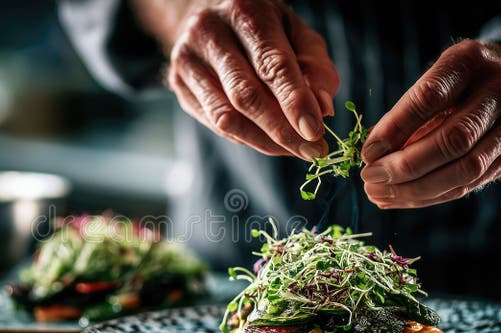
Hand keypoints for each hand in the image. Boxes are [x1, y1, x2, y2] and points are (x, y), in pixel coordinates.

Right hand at [166, 0, 338, 159]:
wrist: (209, 16)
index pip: (272, 64)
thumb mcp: (297, 35)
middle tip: (312, 150)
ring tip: (293, 149)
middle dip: (282, 130)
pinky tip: (266, 139)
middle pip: (246, 95)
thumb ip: (316, 68)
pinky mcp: (178, 83)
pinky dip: (245, 137)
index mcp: (245, 11)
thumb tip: (323, 109)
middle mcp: (210, 31)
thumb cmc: (263, 29)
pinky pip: (214, 123)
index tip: (316, 132)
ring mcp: (188, 59)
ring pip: (226, 117)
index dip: (295, 102)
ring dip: (264, 141)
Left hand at [361, 40, 500, 208]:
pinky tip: (399, 198)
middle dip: (404, 166)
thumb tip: (372, 154)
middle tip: (369, 178)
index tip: (367, 152)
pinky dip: (429, 196)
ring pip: (465, 170)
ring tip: (378, 193)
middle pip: (453, 140)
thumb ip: (403, 113)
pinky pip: (469, 185)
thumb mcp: (429, 79)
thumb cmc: (454, 81)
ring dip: (415, 189)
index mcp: (471, 62)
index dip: (395, 129)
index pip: (430, 98)